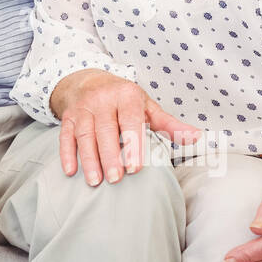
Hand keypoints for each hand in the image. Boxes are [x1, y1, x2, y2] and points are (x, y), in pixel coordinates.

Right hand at [50, 69, 200, 185]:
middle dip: (110, 156)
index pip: (130, 121)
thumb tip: (196, 136)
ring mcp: (82, 108)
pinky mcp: (67, 117)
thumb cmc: (122, 98)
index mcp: (126, 96)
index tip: (135, 167)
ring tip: (95, 181)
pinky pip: (65, 136)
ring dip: (89, 160)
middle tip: (116, 179)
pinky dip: (67, 154)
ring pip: (84, 135)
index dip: (132, 144)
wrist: (87, 80)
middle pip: (105, 131)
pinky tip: (70, 171)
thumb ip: (169, 123)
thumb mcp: (147, 106)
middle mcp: (101, 99)